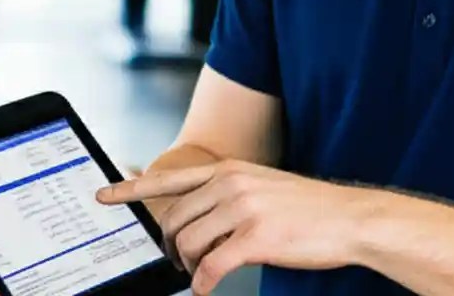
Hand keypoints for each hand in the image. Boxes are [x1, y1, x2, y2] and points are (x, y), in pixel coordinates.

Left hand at [96, 161, 367, 294]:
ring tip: (200, 273)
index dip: (132, 189)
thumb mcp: (261, 187)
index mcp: (228, 170)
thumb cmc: (308, 208)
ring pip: (188, 244)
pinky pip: (211, 267)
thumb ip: (226, 195)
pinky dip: (203, 283)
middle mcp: (230, 183)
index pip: (169, 178)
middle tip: (177, 262)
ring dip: (187, 267)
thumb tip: (195, 221)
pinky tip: (207, 289)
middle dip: (169, 247)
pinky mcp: (256, 237)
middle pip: (173, 220)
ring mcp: (243, 209)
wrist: (350, 218)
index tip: (104, 194)